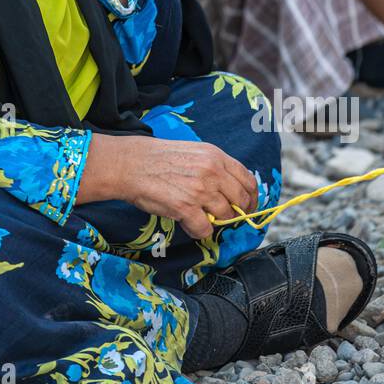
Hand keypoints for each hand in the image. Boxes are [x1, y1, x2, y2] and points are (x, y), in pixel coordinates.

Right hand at [112, 136, 258, 240]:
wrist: (132, 164)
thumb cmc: (158, 159)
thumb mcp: (194, 152)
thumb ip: (214, 167)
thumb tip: (230, 189)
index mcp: (215, 156)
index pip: (249, 180)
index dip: (252, 197)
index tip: (248, 206)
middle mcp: (212, 172)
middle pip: (242, 201)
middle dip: (237, 213)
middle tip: (226, 217)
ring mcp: (200, 190)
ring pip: (226, 217)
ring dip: (216, 221)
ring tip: (200, 216)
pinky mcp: (186, 208)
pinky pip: (205, 229)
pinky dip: (199, 231)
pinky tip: (189, 223)